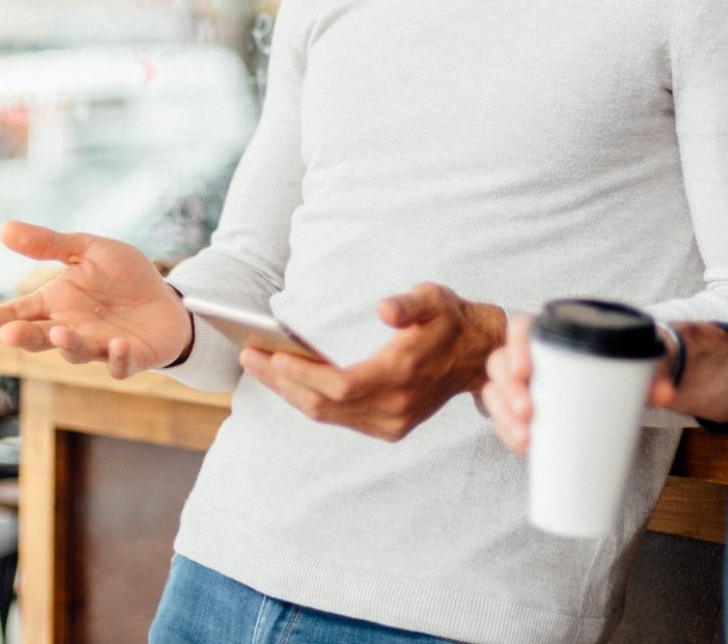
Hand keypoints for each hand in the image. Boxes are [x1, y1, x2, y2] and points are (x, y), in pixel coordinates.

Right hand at [0, 221, 193, 378]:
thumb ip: (49, 244)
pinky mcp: (129, 358)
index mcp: (56, 304)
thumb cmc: (123, 276)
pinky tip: (117, 344)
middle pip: (40, 338)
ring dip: (68, 345)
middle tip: (10, 333)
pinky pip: (119, 364)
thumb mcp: (88, 250)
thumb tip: (3, 228)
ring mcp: (99, 347)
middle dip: (25, 337)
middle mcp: (71, 329)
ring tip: (60, 333)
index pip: (17, 313)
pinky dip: (117, 359)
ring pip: (76, 352)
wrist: (166, 299)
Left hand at [238, 282, 506, 442]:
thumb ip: (410, 305)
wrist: (478, 356)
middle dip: (282, 382)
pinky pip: (339, 418)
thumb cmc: (449, 319)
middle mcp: (395, 406)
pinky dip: (310, 400)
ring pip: (327, 414)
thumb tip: (385, 310)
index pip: (340, 385)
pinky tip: (289, 380)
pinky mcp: (390, 427)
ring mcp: (392, 422)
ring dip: (290, 392)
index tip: (270, 355)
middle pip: (324, 404)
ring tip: (259, 365)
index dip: (302, 374)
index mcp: (402, 375)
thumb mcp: (434, 298)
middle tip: (248, 357)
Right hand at [481, 316, 727, 454]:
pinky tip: (524, 447)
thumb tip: (667, 394)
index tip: (523, 369)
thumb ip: (650, 374)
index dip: (515, 347)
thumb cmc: (617, 360)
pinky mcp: (523, 407)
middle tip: (527, 412)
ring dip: (504, 418)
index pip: (520, 329)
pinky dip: (510, 433)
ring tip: (525, 440)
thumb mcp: (632, 361)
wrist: (620, 376)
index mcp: (550, 333)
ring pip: (496, 394)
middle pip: (501, 365)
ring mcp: (522, 382)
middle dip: (508, 391)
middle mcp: (529, 355)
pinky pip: (504, 418)